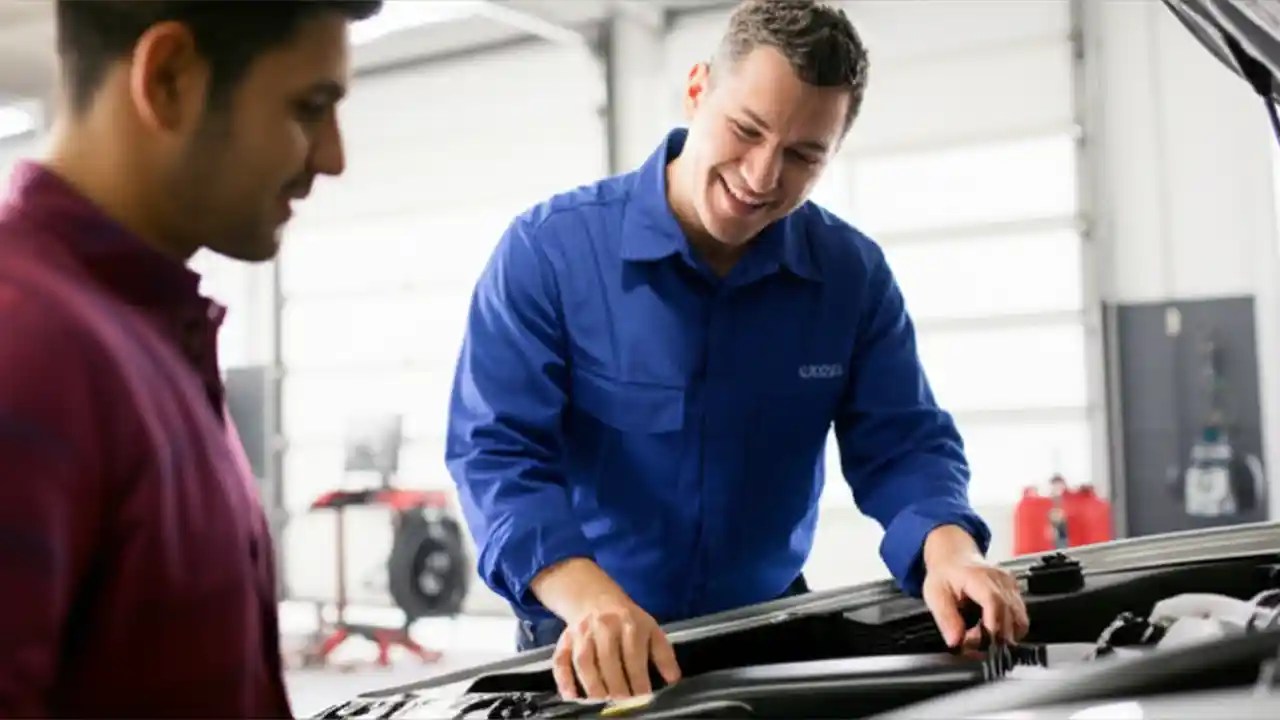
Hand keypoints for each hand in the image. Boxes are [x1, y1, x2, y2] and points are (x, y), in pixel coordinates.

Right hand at [551, 596, 680, 699]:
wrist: (595, 597)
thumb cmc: (627, 619)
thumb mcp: (650, 628)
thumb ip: (663, 654)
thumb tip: (673, 679)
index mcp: (629, 623)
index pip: (633, 654)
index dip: (638, 678)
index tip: (644, 696)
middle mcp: (603, 626)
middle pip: (608, 659)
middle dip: (616, 685)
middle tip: (623, 703)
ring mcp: (582, 633)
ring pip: (584, 661)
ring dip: (593, 685)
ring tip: (603, 702)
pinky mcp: (566, 640)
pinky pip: (560, 660)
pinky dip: (563, 679)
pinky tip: (571, 696)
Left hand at [921, 525, 1028, 651]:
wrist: (955, 558)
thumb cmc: (945, 576)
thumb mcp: (935, 594)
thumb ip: (945, 618)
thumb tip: (956, 641)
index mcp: (978, 576)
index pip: (994, 602)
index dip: (991, 627)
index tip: (981, 643)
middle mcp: (1000, 579)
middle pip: (1009, 615)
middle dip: (993, 638)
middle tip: (974, 645)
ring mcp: (1011, 586)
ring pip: (1020, 620)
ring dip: (1004, 637)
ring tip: (983, 639)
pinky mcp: (1016, 593)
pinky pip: (1020, 619)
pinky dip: (1009, 631)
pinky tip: (992, 631)